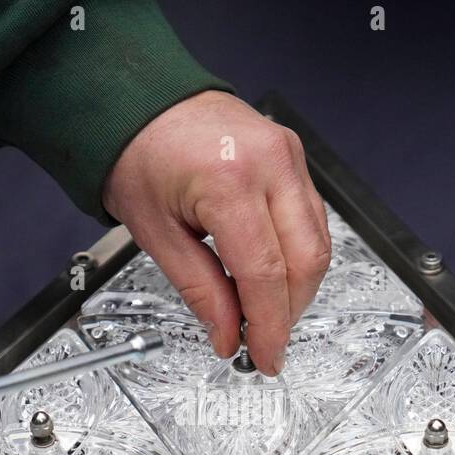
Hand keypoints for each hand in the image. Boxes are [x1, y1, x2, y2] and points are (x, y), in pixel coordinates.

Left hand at [102, 91, 330, 374]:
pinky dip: (298, 255)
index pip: (265, 273)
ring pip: (318, 241)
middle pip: (306, 259)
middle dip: (290, 312)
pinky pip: (311, 217)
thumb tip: (227, 334)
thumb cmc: (137, 153)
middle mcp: (269, 162)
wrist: (140, 97)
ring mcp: (288, 154)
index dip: (268, 326)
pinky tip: (272, 276)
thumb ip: (199, 289)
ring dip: (298, 287)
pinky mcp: (293, 154)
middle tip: (267, 343)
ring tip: (266, 314)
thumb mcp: (156, 233)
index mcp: (228, 180)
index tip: (264, 357)